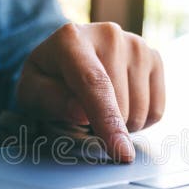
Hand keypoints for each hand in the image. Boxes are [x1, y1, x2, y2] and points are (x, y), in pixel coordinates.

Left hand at [15, 22, 164, 162]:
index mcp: (71, 39)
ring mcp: (136, 45)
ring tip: (102, 109)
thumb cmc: (48, 79)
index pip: (95, 84)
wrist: (68, 55)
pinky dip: (140, 120)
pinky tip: (122, 106)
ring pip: (142, 111)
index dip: (108, 121)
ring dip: (122, 125)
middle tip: (83, 117)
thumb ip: (51, 101)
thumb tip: (81, 113)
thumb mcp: (32, 92)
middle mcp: (109, 35)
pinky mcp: (154, 58)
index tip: (121, 152)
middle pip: (121, 105)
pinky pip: (156, 110)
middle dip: (104, 127)